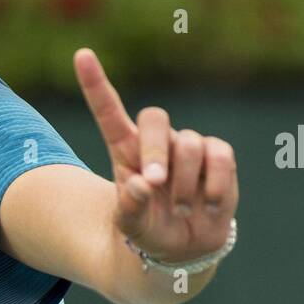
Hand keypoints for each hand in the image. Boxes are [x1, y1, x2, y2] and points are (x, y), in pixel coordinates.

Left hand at [73, 48, 237, 262]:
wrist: (183, 248)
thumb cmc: (148, 230)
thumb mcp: (130, 226)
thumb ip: (130, 208)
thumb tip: (144, 184)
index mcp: (125, 151)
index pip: (109, 112)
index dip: (96, 84)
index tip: (82, 55)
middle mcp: (156, 142)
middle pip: (154, 117)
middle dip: (155, 149)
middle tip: (155, 182)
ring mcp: (189, 147)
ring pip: (190, 144)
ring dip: (183, 184)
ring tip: (177, 211)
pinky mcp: (218, 156)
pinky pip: (221, 157)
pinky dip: (215, 186)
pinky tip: (208, 206)